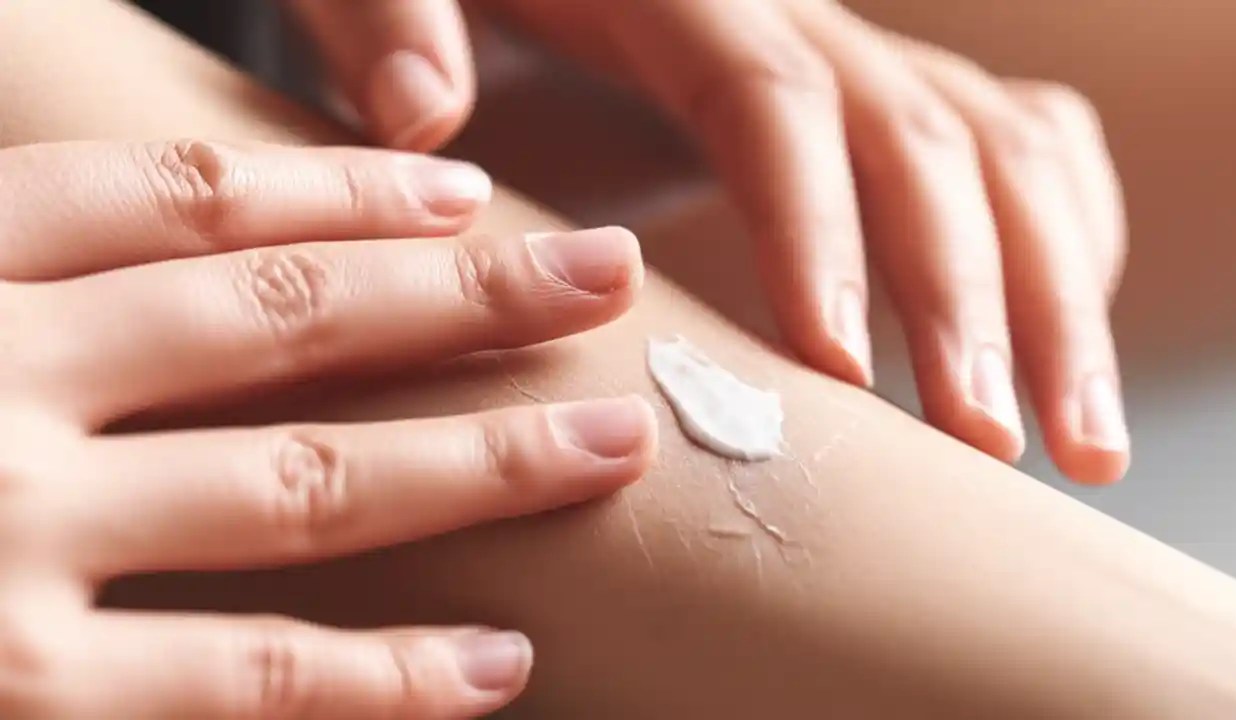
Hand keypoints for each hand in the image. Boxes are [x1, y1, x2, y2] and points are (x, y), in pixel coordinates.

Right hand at [0, 139, 654, 717]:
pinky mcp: (27, 698)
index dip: (339, 190)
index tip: (464, 196)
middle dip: (468, 298)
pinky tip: (501, 660)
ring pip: (303, 485)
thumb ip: (39, 288)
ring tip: (618, 443)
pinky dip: (390, 674)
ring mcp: (9, 536)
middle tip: (609, 276)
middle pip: (276, 316)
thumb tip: (180, 276)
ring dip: (487, 466)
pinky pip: (251, 677)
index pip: (179, 200)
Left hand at [290, 0, 1128, 484]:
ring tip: (1082, 445)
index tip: (843, 375)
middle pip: (920, 139)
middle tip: (992, 449)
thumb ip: (387, 12)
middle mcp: (794, 17)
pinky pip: (1021, 137)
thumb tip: (424, 117)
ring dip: (1054, 293)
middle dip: (970, 298)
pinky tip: (1068, 329)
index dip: (817, 231)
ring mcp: (858, 55)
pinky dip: (1067, 228)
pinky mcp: (886, 94)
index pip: (769, 102)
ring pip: (1000, 150)